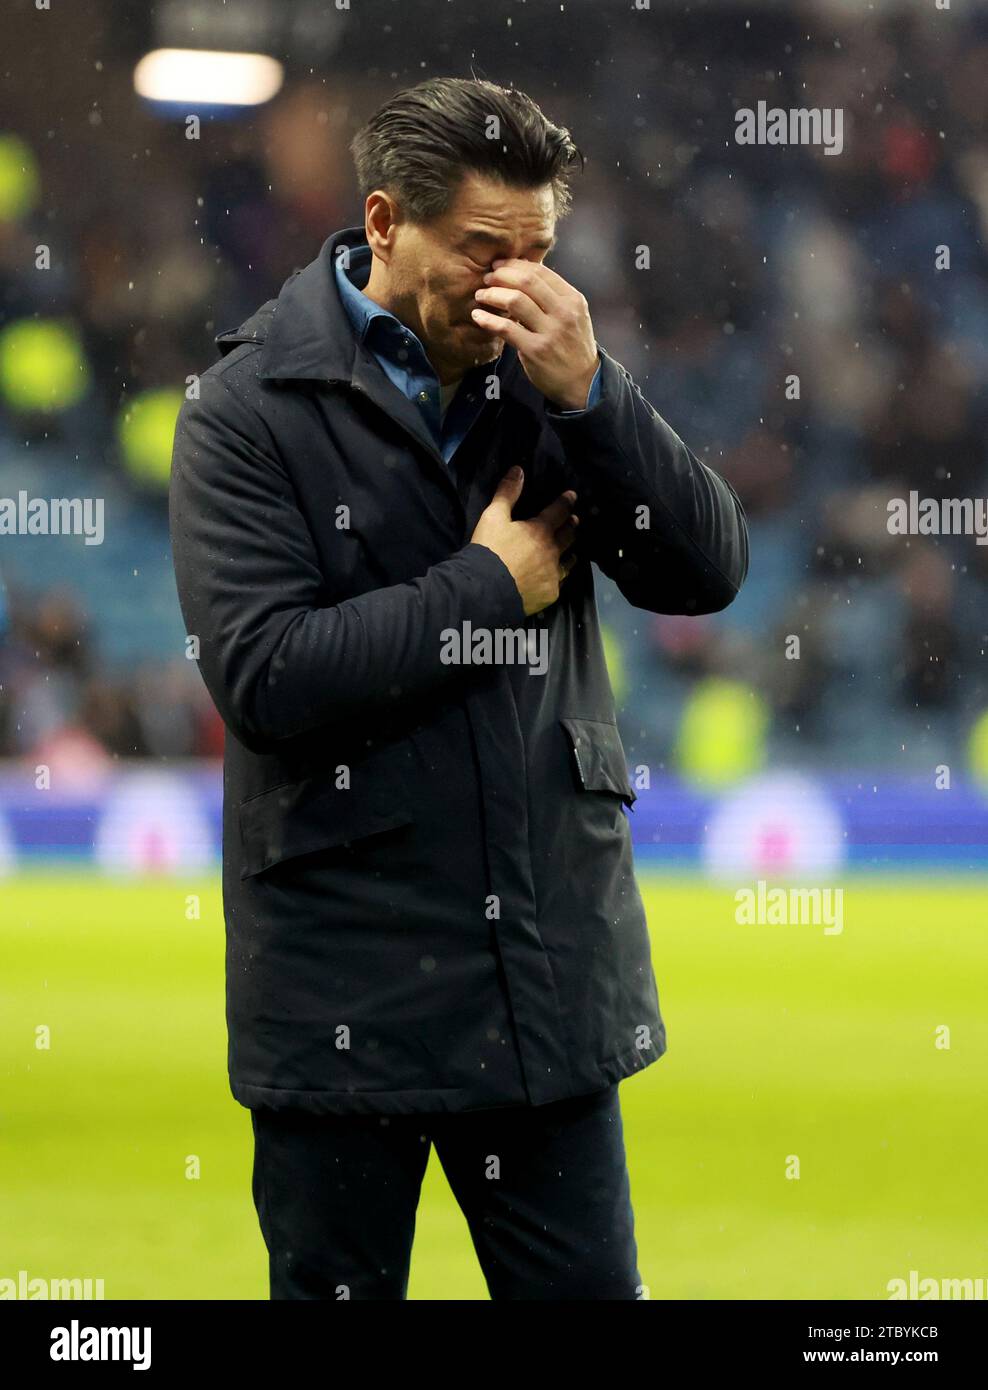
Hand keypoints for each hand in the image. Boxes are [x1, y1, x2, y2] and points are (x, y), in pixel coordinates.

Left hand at [469, 259, 598, 410]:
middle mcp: (563, 312)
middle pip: (526, 281)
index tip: (499, 265)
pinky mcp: (535, 350)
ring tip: (481, 296)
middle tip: (488, 278)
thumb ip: (552, 297)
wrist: (582, 383)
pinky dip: (488, 320)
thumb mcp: (573, 316)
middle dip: (502, 275)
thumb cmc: (572, 347)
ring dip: (492, 294)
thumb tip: (523, 275)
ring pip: (515, 301)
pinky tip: (478, 317)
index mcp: (572, 299)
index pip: (540, 271)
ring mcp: (550, 332)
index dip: (514, 264)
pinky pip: (506, 328)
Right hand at [470, 466, 579, 615]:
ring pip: (569, 561)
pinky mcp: (551, 593)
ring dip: (571, 553)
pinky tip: (559, 577)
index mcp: (540, 530)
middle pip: (568, 535)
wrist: (486, 589)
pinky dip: (560, 576)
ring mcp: (553, 573)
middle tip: (574, 521)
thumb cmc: (489, 550)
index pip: (559, 511)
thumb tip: (518, 470)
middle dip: (572, 525)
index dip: (566, 501)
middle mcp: (552, 550)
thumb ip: (507, 493)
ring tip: (573, 552)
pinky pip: (560, 582)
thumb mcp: (493, 517)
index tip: (573, 496)